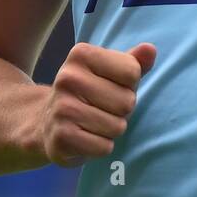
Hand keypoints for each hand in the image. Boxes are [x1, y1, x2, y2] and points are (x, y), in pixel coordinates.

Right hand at [41, 41, 155, 166]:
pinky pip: (104, 147)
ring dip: (112, 130)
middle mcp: (68, 77)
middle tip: (102, 108)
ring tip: (93, 123)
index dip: (129, 84)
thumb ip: (134, 61)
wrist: (46, 122)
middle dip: (122, 110)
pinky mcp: (61, 137)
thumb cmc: (90, 94)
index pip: (132, 71)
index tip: (111, 87)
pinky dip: (101, 147)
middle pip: (127, 101)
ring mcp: (62, 108)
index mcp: (81, 54)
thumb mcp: (111, 72)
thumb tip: (150, 50)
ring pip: (117, 126)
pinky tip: (85, 138)